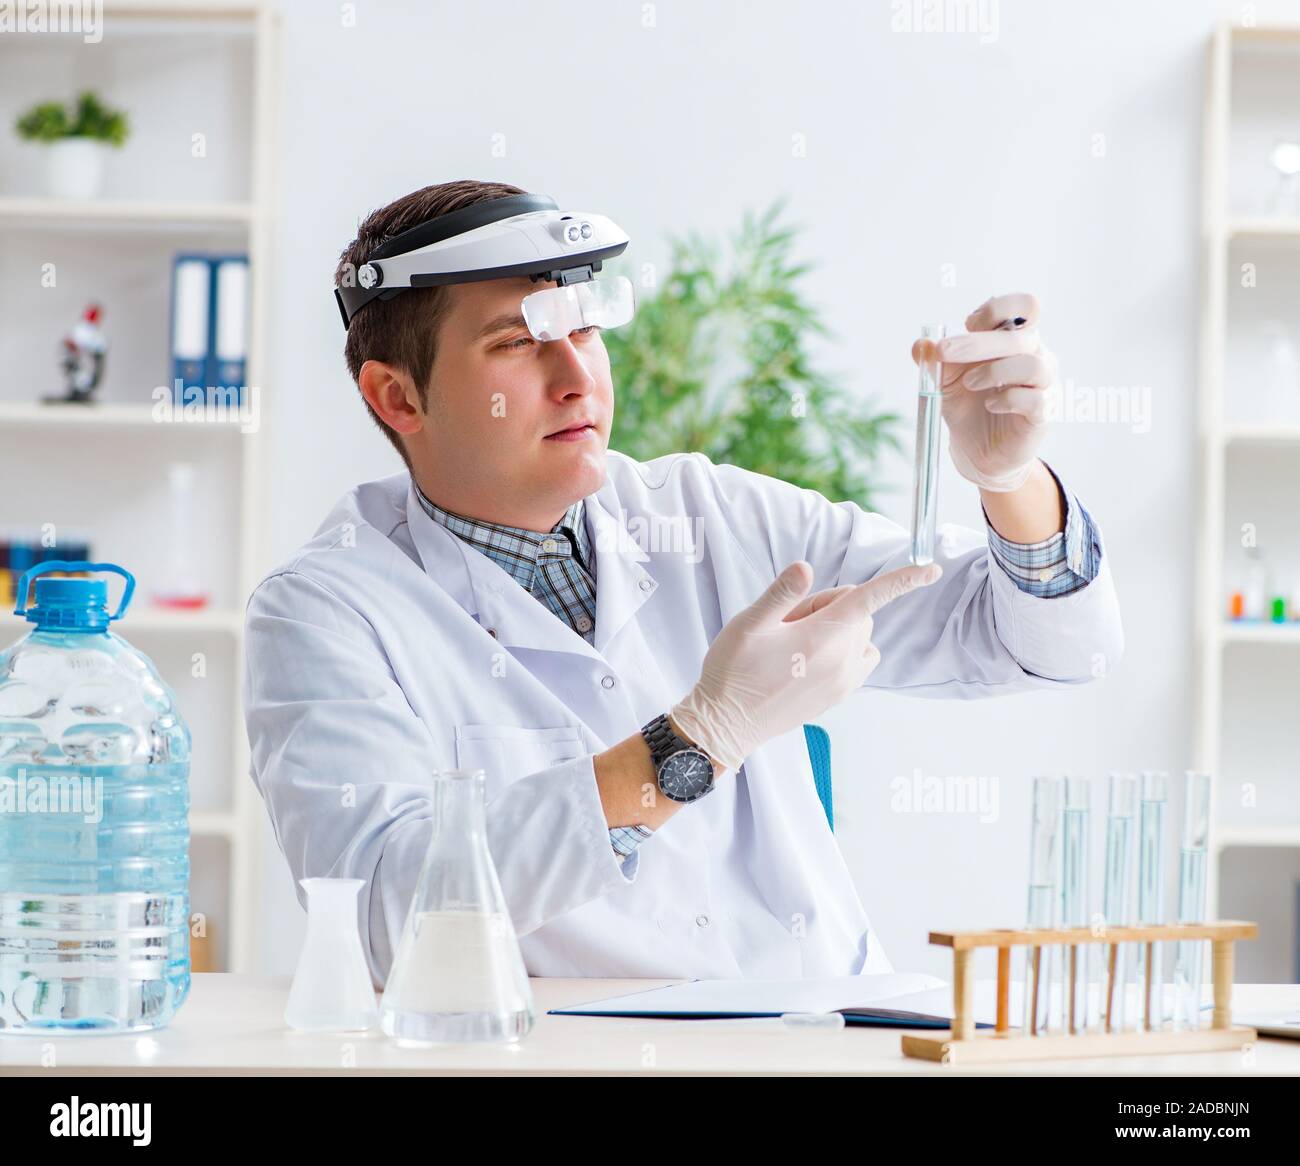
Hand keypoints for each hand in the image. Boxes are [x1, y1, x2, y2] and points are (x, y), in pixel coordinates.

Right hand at [669, 560, 941, 771]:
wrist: (726, 725)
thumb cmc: (732, 672)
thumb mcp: (747, 624)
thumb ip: (781, 594)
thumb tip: (805, 567)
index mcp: (820, 638)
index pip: (870, 599)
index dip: (903, 581)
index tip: (932, 570)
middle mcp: (841, 662)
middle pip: (857, 612)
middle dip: (829, 605)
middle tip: (787, 622)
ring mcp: (843, 683)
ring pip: (859, 636)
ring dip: (838, 629)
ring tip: (794, 644)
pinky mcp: (839, 697)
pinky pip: (859, 660)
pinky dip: (844, 649)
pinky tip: (807, 659)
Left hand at [912, 292, 1057, 492]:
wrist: (977, 450)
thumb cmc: (968, 406)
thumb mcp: (944, 379)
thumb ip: (933, 359)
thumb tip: (920, 345)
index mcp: (1014, 339)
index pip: (1025, 306)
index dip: (996, 309)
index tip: (968, 324)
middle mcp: (1035, 355)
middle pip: (1021, 335)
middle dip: (977, 342)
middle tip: (944, 353)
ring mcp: (1042, 384)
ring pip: (1033, 364)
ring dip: (995, 371)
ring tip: (969, 383)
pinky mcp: (1042, 413)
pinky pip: (1036, 400)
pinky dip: (1008, 399)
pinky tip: (990, 405)